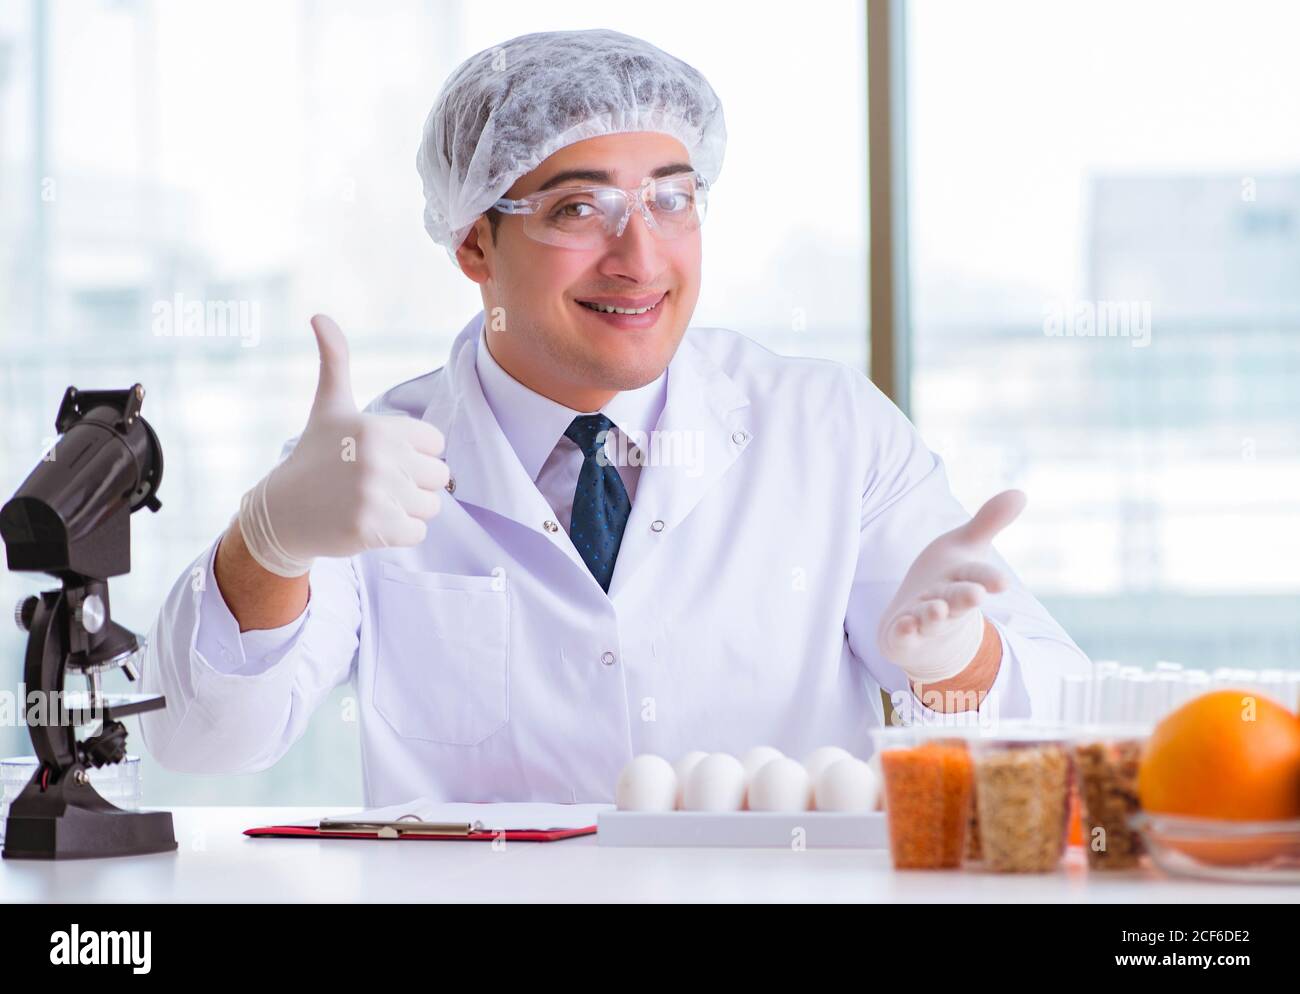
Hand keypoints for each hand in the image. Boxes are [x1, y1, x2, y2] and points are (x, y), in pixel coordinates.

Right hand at [237, 314, 450, 576]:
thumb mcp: (329, 406)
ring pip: (431, 507)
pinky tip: (370, 522)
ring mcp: (375, 495)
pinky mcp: (373, 528)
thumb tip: (319, 315)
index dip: (414, 454)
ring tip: (372, 502)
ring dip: (407, 509)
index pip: (436, 444)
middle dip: (413, 484)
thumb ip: (334, 361)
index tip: (381, 457)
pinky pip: (418, 533)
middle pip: (438, 477)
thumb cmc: (314, 456)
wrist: (282, 512)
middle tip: (375, 484)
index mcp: (377, 427)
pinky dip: (399, 534)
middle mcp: (378, 458)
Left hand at [877, 489, 1025, 681]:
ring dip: (933, 614)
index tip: (1002, 582)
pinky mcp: (904, 637)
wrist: (925, 629)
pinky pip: (903, 635)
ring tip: (937, 608)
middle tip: (976, 594)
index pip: (977, 577)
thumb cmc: (947, 580)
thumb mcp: (965, 548)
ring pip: (930, 618)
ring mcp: (925, 622)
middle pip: (957, 599)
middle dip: (965, 596)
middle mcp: (947, 602)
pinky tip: (903, 624)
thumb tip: (1021, 493)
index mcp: (963, 580)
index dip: (988, 579)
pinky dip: (904, 631)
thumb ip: (988, 522)